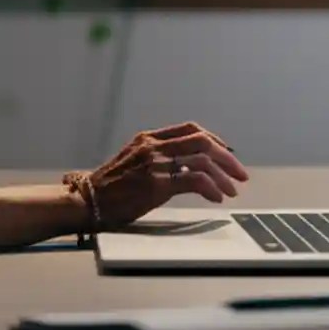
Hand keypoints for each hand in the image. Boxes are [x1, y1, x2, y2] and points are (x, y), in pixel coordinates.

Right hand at [82, 122, 248, 230]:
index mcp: (149, 138)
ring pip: (201, 160)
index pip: (191, 129)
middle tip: (240, 173)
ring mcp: (154, 163)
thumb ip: (160, 159)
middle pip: (202, 140)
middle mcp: (153, 146)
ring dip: (222, 175)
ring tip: (232, 190)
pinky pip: (193, 180)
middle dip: (226, 157)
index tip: (227, 154)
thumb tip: (191, 168)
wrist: (88, 201)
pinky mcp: (155, 184)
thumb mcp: (135, 162)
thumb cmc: (112, 187)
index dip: (215, 139)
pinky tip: (216, 197)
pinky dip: (210, 188)